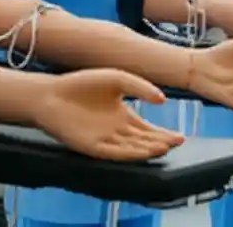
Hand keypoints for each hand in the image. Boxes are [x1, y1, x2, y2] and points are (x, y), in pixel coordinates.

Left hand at [34, 69, 185, 161]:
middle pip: (143, 141)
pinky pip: (115, 152)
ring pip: (132, 148)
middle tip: (177, 142)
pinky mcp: (93, 147)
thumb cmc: (83, 84)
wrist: (52, 93)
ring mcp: (105, 140)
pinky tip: (142, 151)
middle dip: (160, 143)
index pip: (148, 130)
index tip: (180, 137)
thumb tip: (162, 99)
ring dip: (148, 149)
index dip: (164, 135)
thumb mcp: (118, 79)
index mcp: (123, 116)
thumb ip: (140, 87)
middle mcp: (116, 132)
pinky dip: (130, 153)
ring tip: (164, 147)